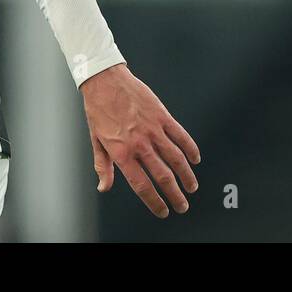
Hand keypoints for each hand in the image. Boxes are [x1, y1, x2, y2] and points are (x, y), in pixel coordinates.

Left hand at [81, 63, 200, 217]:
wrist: (105, 80)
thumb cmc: (98, 110)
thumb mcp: (96, 140)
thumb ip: (102, 166)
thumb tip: (104, 187)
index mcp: (122, 153)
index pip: (142, 185)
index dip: (154, 201)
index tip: (163, 211)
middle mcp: (139, 144)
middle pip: (163, 176)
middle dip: (175, 195)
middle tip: (182, 206)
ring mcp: (153, 129)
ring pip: (176, 158)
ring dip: (186, 175)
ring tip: (192, 187)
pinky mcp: (161, 115)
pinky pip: (180, 135)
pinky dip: (190, 148)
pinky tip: (195, 159)